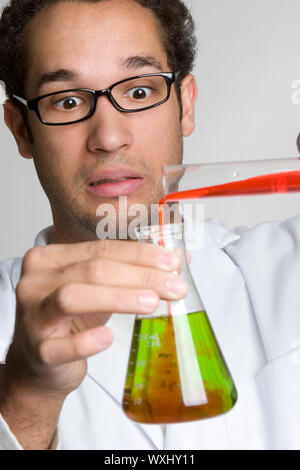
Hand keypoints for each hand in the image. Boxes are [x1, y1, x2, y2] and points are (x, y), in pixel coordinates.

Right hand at [5, 239, 187, 399]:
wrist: (40, 362)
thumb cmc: (70, 320)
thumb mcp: (95, 289)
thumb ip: (127, 272)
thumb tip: (174, 259)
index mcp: (50, 259)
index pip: (100, 249)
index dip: (140, 254)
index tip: (171, 262)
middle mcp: (35, 282)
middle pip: (92, 270)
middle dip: (140, 276)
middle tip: (174, 286)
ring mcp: (33, 317)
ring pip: (73, 298)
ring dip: (119, 298)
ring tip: (152, 302)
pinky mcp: (38, 351)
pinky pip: (60, 346)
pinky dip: (86, 342)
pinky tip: (108, 337)